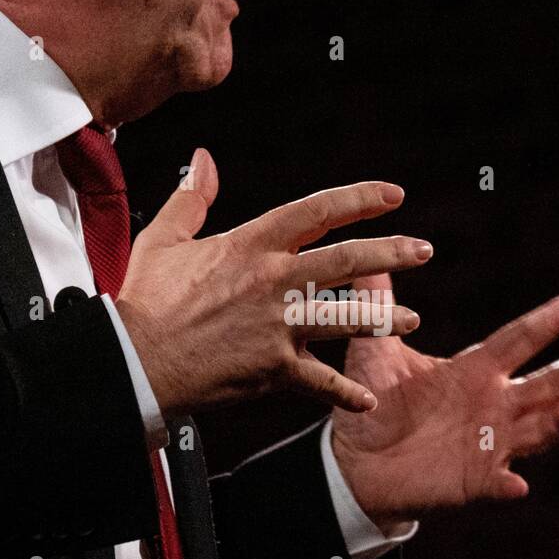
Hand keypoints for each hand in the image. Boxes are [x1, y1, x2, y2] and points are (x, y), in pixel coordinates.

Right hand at [113, 149, 432, 416]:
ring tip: (411, 321)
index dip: (360, 199)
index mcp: (251, 244)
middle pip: (347, 260)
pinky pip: (320, 382)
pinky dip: (345, 393)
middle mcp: (273, 281)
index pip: (317, 211)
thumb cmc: (145, 301)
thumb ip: (192, 198)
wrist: (134, 360)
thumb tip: (203, 159)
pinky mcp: (274, 368)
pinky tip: (369, 399)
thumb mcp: (165, 239)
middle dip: (392, 253)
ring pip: (346, 318)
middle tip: (424, 250)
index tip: (393, 195)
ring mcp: (278, 326)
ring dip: (383, 319)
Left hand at [330, 274, 558, 526]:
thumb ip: (378, 308)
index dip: (547, 322)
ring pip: (533, 432)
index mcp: (476, 370)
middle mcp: (493, 405)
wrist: (356, 462)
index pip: (518, 341)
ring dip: (554, 424)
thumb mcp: (375, 352)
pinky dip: (505, 484)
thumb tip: (369, 257)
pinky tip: (516, 484)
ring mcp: (488, 445)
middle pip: (542, 385)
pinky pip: (494, 483)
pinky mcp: (473, 482)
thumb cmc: (375, 403)